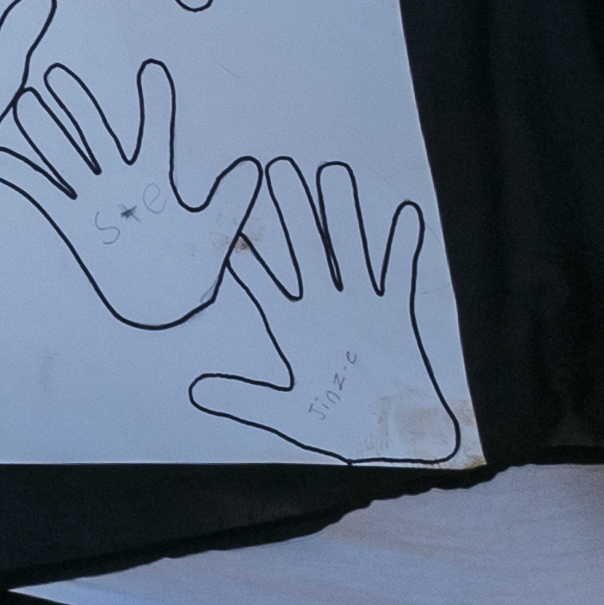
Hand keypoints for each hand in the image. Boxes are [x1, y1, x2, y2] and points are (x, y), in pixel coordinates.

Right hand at [0, 59, 265, 329]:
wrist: (163, 307)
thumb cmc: (190, 270)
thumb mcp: (213, 234)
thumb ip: (230, 201)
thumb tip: (252, 165)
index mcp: (156, 182)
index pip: (156, 134)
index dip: (156, 103)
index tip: (152, 68)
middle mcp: (121, 183)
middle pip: (96, 136)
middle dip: (78, 106)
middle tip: (57, 72)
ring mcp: (94, 202)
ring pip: (66, 158)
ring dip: (45, 132)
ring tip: (24, 101)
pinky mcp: (75, 225)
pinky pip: (45, 196)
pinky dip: (22, 177)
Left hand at [191, 158, 462, 463]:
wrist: (391, 438)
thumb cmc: (338, 425)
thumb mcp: (284, 413)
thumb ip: (243, 400)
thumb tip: (195, 392)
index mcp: (296, 328)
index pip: (264, 286)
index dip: (246, 259)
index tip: (228, 227)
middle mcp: (327, 308)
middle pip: (308, 250)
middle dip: (294, 211)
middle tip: (279, 167)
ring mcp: (363, 307)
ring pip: (351, 251)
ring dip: (344, 215)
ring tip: (334, 173)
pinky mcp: (398, 316)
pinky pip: (402, 275)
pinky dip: (404, 247)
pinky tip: (407, 214)